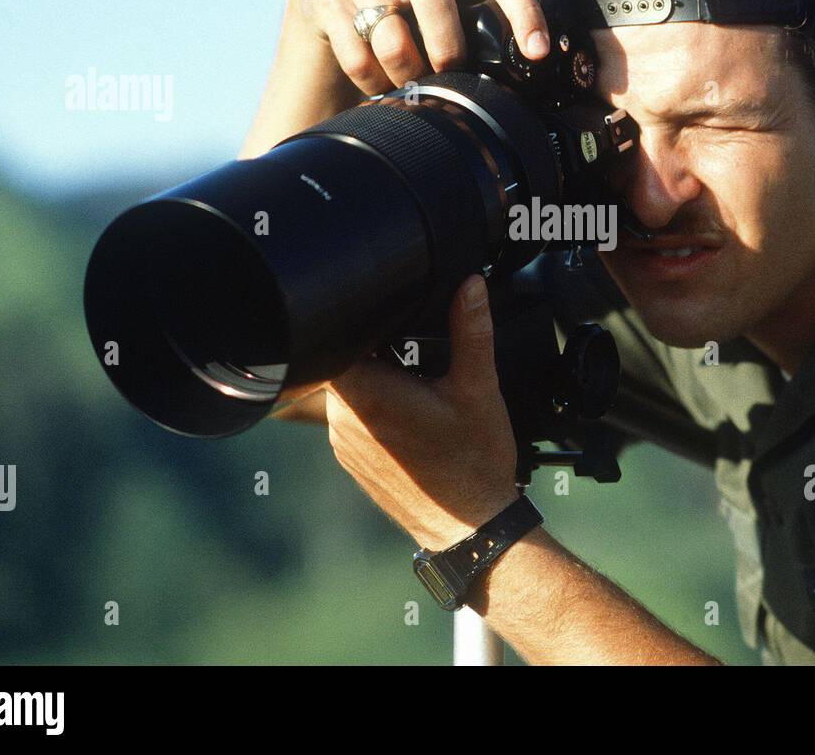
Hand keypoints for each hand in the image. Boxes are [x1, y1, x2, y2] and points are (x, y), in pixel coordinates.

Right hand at [291, 0, 550, 95]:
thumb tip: (533, 57)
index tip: (537, 52)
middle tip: (449, 74)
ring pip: (393, 41)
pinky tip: (379, 78)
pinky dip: (373, 81)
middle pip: (437, 6)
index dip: (523, 12)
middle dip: (448, 53)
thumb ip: (481, 0)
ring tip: (410, 80)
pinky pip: (359, 59)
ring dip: (406, 74)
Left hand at [323, 274, 520, 550]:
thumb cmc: (474, 462)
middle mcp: (344, 419)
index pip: (335, 338)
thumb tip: (470, 285)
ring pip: (348, 388)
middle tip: (414, 347)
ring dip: (375, 377)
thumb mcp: (479, 388)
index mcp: (368, 394)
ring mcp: (343, 443)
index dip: (356, 319)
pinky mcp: (350, 459)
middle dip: (375, 347)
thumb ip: (470, 331)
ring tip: (417, 380)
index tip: (386, 312)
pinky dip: (375, 406)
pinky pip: (352, 416)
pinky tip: (411, 413)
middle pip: (343, 360)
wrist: (470, 528)